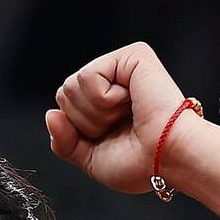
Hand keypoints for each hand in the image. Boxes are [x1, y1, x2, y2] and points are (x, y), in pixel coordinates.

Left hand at [45, 41, 197, 194]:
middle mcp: (114, 80)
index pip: (64, 106)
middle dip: (84, 121)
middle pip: (64, 93)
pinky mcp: (133, 56)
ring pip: (72, 85)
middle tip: (119, 126)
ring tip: (126, 115)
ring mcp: (123, 65)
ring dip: (95, 113)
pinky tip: (130, 102)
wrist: (168, 159)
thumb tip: (50, 114)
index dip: (78, 129)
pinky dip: (103, 100)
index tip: (110, 137)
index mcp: (105, 102)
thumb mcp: (90, 159)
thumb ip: (64, 141)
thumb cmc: (140, 163)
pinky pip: (87, 77)